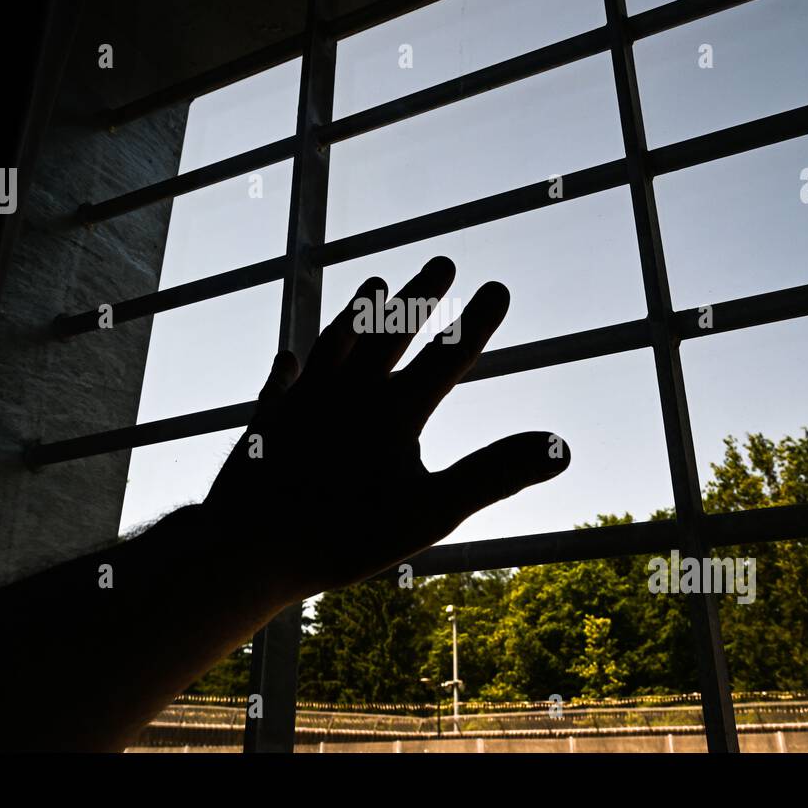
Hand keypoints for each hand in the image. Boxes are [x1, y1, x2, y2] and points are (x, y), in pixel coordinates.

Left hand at [202, 256, 570, 603]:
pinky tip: (289, 358)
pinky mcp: (265, 424)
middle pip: (389, 333)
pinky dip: (289, 369)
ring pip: (334, 344)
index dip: (476, 323)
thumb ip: (494, 473)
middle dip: (419, 295)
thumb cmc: (344, 535)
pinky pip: (280, 385)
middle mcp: (347, 393)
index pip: (446, 358)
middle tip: (442, 260)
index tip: (500, 286)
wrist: (246, 547)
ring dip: (356, 314)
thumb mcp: (432, 511)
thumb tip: (562, 447)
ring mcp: (302, 404)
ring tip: (373, 285)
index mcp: (392, 411)